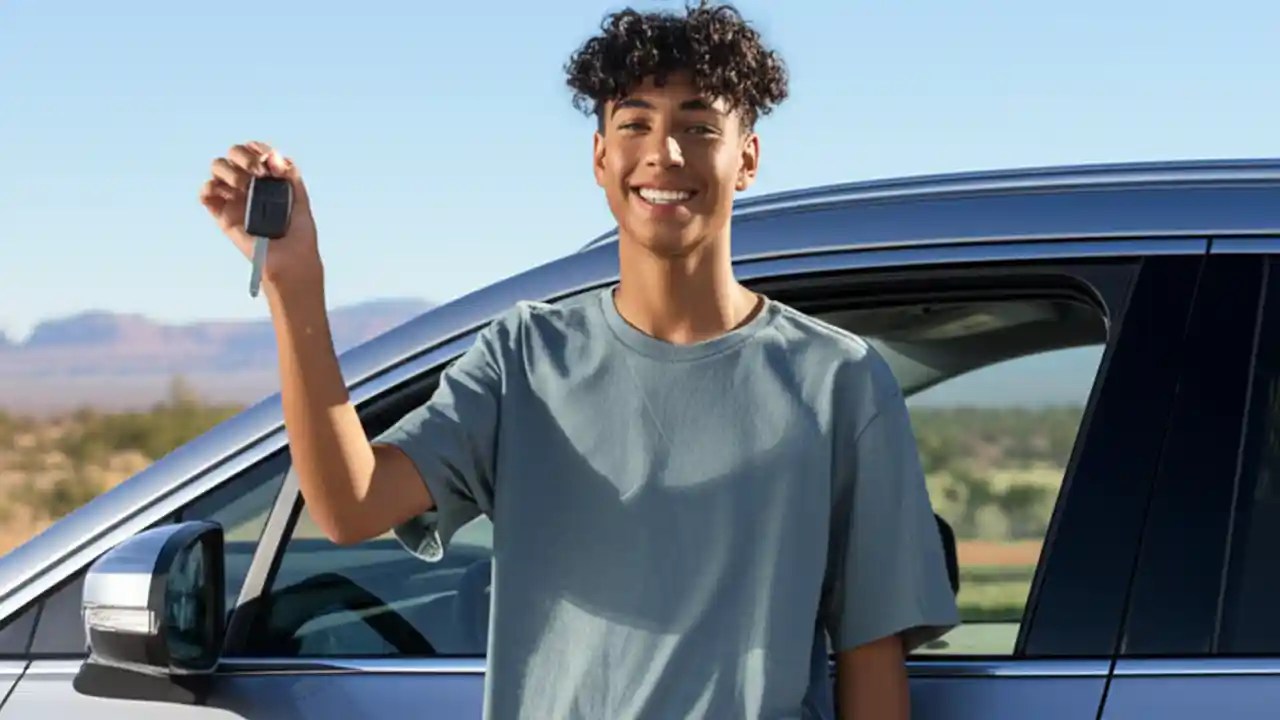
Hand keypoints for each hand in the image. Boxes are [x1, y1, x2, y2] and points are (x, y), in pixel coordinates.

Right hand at [199, 141, 321, 290]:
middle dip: (243, 156)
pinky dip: (208, 188)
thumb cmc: (299, 233)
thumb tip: (273, 155)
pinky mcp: (223, 214)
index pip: (255, 151)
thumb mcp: (300, 199)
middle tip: (258, 173)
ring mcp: (234, 198)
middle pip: (233, 154)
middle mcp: (249, 184)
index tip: (268, 162)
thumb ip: (289, 175)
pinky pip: (206, 194)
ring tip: (244, 186)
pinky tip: (225, 194)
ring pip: (218, 168)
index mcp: (267, 178)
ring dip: (228, 170)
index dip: (258, 149)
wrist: (292, 261)